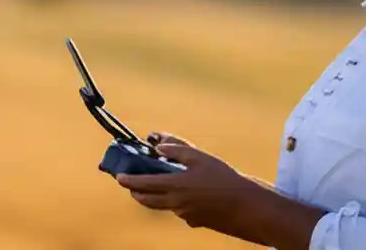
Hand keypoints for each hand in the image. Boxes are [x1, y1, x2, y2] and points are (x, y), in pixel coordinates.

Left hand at [116, 140, 250, 230]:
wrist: (246, 207)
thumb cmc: (224, 178)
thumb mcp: (200, 157)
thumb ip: (176, 150)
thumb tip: (158, 145)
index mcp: (175, 185)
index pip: (144, 184)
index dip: (129, 181)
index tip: (119, 177)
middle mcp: (176, 203)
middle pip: (147, 201)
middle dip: (136, 193)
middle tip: (132, 186)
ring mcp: (184, 215)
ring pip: (163, 206)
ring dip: (155, 197)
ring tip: (157, 186)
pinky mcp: (195, 222)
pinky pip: (179, 211)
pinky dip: (176, 202)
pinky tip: (189, 194)